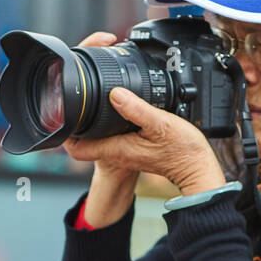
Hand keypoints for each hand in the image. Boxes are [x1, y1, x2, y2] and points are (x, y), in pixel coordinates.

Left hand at [62, 86, 225, 198]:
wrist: (197, 167)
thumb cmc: (182, 152)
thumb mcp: (160, 124)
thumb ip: (137, 109)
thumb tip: (115, 94)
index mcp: (116, 148)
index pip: (76, 148)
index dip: (65, 131)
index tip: (62, 111)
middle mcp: (116, 150)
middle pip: (83, 136)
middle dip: (75, 117)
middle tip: (75, 93)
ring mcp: (124, 148)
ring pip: (97, 132)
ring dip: (91, 115)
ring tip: (91, 92)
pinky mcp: (134, 144)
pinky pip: (112, 130)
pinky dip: (109, 117)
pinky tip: (118, 102)